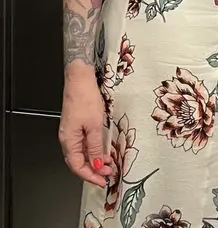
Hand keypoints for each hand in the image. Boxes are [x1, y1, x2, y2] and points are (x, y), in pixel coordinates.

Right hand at [59, 68, 111, 186]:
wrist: (80, 78)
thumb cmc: (84, 97)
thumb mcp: (94, 125)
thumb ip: (95, 147)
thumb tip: (96, 164)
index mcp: (68, 140)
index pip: (77, 166)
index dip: (90, 176)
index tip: (102, 180)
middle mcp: (67, 137)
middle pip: (78, 161)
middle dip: (93, 170)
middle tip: (108, 173)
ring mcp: (72, 130)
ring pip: (82, 152)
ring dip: (94, 159)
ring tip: (108, 163)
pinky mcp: (77, 124)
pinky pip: (84, 142)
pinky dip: (93, 149)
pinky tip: (102, 149)